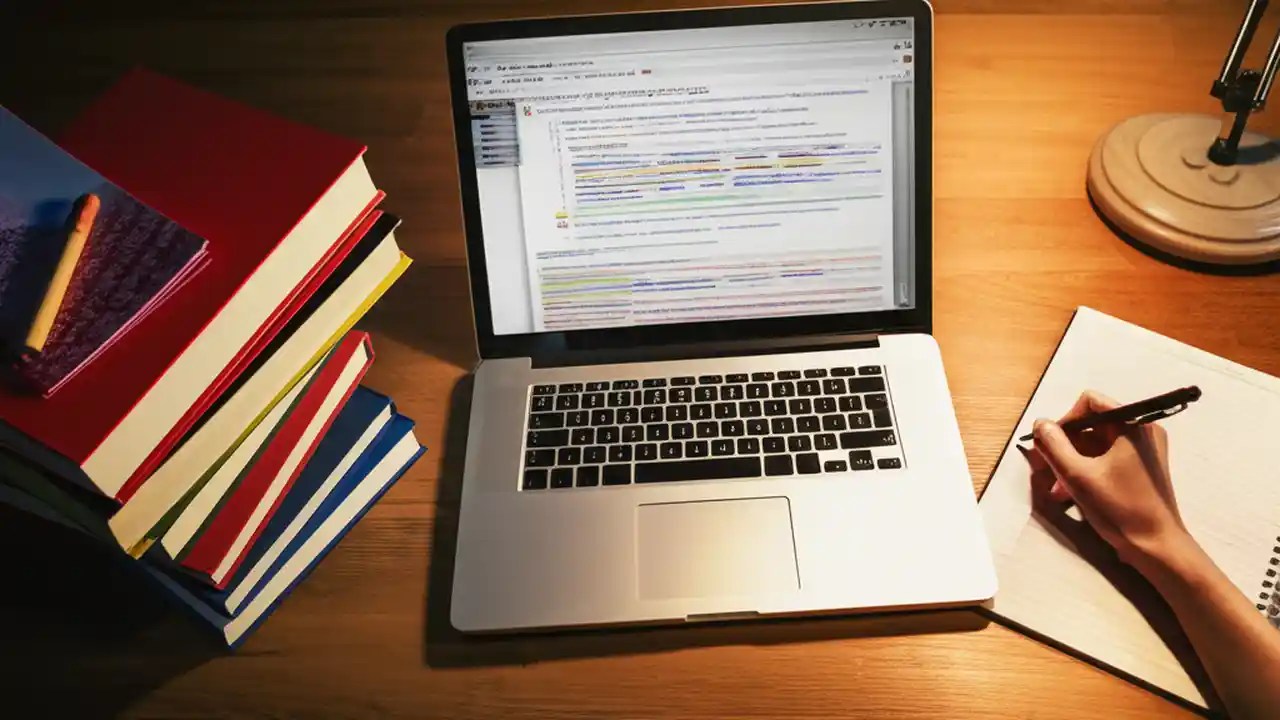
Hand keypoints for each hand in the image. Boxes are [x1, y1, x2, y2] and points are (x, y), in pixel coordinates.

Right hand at [1027, 391, 1193, 574]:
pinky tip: (1070, 493)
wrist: (1156, 546)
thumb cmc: (1119, 508)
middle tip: (1045, 468)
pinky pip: (1108, 458)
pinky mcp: (1143, 467)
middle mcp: (1142, 430)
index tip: (1050, 445)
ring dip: (1073, 461)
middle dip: (1065, 445)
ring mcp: (1145, 449)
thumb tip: (1041, 424)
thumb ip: (1054, 445)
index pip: (1090, 402)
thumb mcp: (1078, 476)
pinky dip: (1088, 470)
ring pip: (1097, 444)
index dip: (1065, 420)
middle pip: (1093, 423)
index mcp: (1133, 424)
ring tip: (1055, 488)